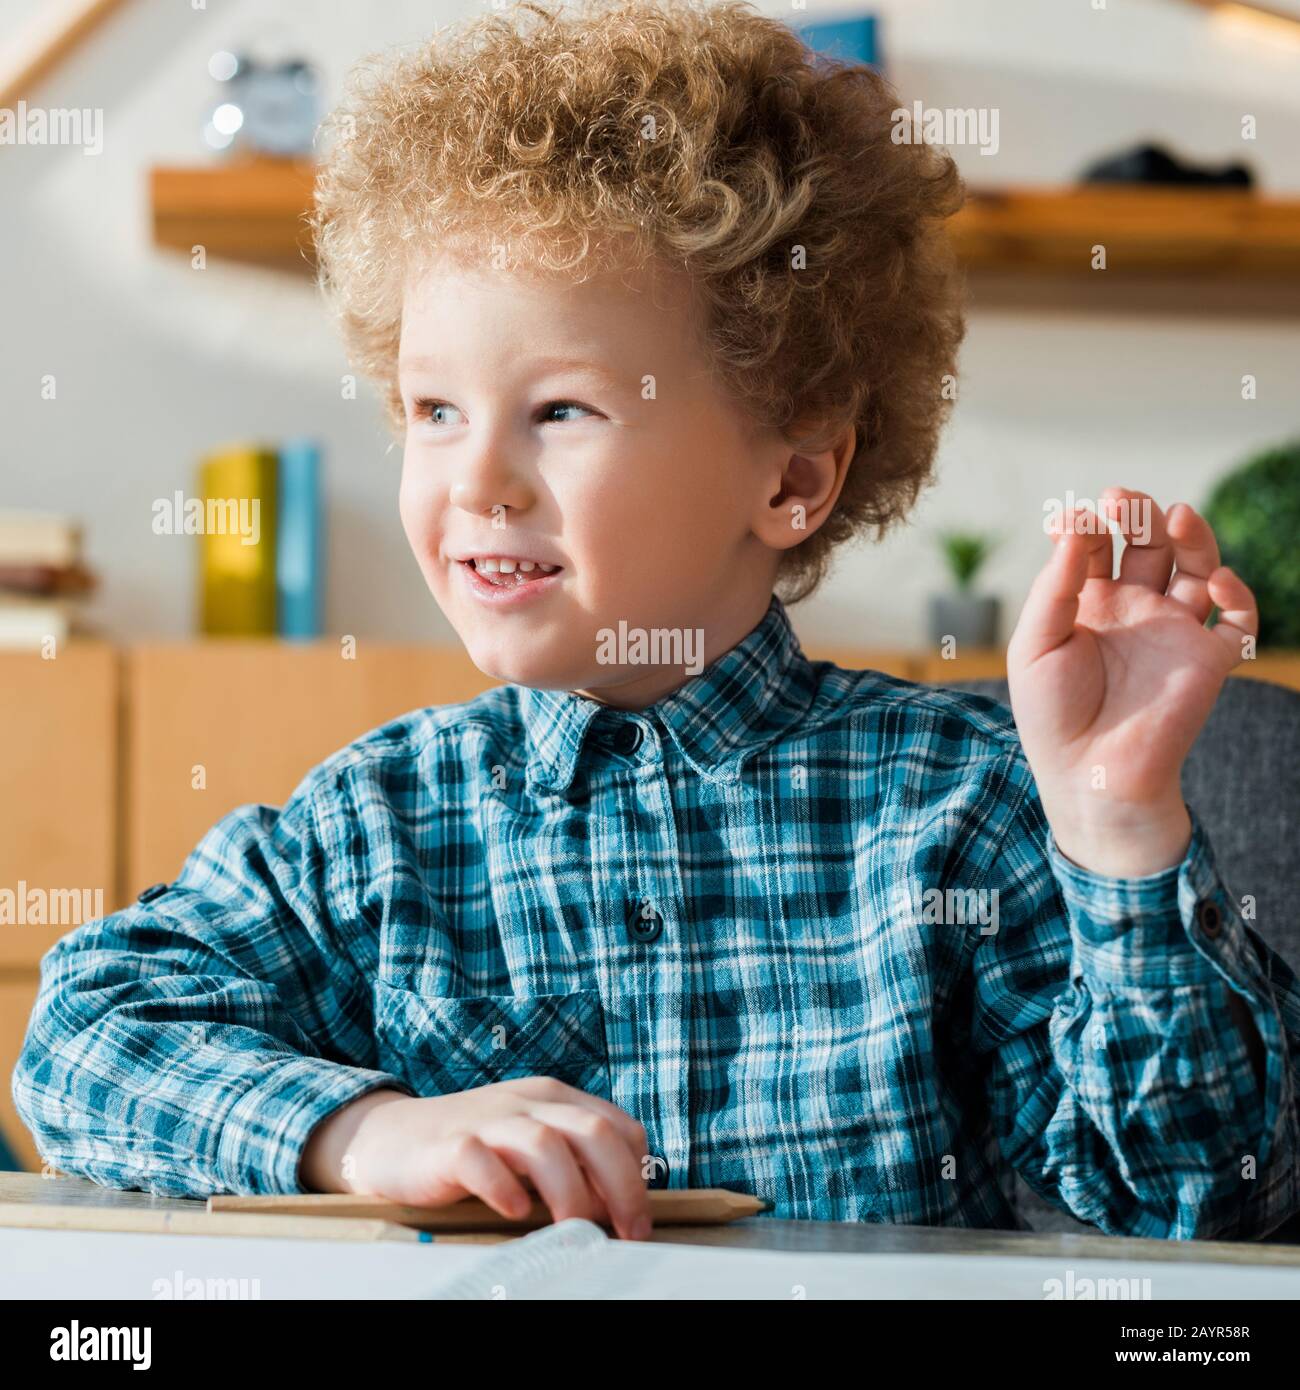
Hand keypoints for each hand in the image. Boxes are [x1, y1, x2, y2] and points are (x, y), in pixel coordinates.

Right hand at [300, 1079, 653, 1240]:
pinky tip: (514, 1211)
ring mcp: (487, 1121)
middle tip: (626, 1233)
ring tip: (573, 1230)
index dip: (636, 1174)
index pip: (618, 1126)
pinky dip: (503, 1187)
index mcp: (554, 1099)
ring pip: (544, 1144)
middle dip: (621, 1186)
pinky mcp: (448, 1146)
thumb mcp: (531, 1142)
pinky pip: (481, 1160)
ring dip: (570, 1192)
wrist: (392, 1138)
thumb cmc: (474, 1146)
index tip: (638, 1220)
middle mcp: (527, 1103)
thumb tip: (617, 1207)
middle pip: (592, 1132)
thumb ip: (573, 1162)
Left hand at [1006, 487, 1257, 876]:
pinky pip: (1238, 620)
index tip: (1071, 519)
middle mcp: (1133, 610)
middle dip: (1139, 515)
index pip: (1094, 545)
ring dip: (1192, 536)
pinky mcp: (1208, 660)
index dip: (1086, 524)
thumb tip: (1072, 525)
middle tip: (1123, 501)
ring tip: (1177, 516)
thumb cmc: (1052, 715)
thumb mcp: (1035, 645)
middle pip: (1148, 544)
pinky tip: (1216, 584)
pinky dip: (1238, 595)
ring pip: (1196, 567)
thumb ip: (1054, 587)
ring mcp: (1173, 632)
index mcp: (1086, 604)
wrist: (1089, 776)